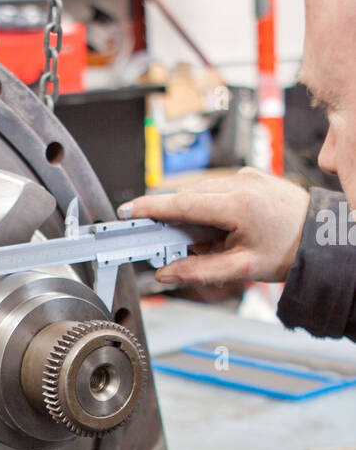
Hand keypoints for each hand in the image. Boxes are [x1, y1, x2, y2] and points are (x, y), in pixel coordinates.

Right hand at [121, 168, 310, 287]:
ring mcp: (246, 176)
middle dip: (176, 221)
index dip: (151, 208)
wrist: (320, 235)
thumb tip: (166, 274)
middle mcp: (241, 183)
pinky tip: (222, 229)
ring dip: (193, 216)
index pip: (182, 203)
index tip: (129, 212)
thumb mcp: (243, 269)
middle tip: (177, 247)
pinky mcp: (249, 175)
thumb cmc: (288, 251)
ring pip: (200, 192)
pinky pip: (215, 189)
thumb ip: (199, 271)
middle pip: (187, 197)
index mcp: (239, 205)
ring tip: (213, 242)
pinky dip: (208, 208)